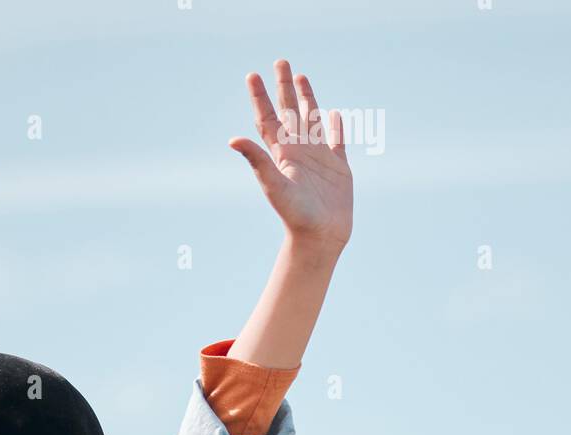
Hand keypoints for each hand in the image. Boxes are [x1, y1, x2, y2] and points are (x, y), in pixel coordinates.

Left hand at [228, 59, 352, 253]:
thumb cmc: (295, 214)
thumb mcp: (274, 184)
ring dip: (307, 98)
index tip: (252, 75)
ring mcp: (318, 158)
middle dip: (283, 87)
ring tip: (301, 76)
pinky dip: (336, 126)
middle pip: (289, 111)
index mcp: (282, 154)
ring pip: (311, 119)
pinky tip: (335, 114)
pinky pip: (336, 140)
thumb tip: (232, 140)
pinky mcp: (338, 167)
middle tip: (280, 61)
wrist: (320, 237)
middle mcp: (298, 151)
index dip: (259, 97)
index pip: (268, 119)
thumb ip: (257, 160)